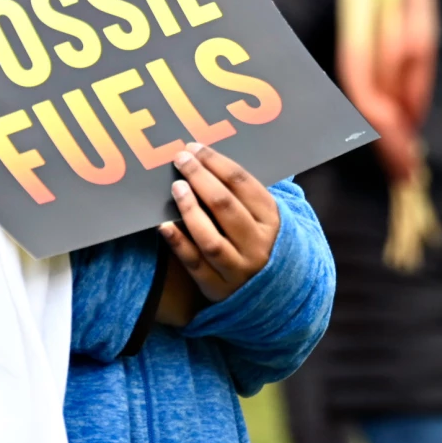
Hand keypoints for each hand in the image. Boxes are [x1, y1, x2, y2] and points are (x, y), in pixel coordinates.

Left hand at [159, 142, 281, 306]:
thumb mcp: (266, 217)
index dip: (216, 163)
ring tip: (176, 187)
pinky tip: (164, 226)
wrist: (277, 295)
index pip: (243, 184)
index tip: (196, 148)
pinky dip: (179, 244)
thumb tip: (209, 161)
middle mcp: (258, 243)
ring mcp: (239, 268)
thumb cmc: (262, 242)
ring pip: (210, 238)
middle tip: (181, 159)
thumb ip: (245, 195)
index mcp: (273, 219)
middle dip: (200, 178)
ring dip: (190, 209)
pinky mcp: (219, 288)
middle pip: (226, 205)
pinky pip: (195, 264)